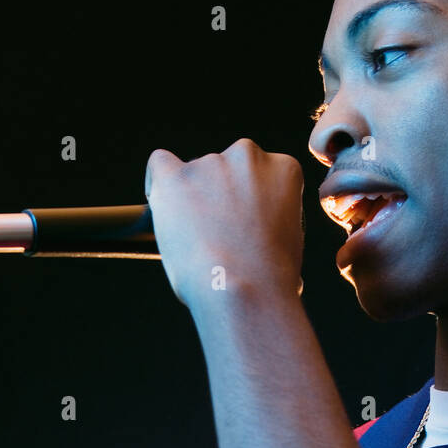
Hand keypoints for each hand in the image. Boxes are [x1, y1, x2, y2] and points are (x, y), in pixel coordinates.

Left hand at [144, 139, 303, 309]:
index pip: (263, 173)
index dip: (251, 201)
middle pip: (227, 169)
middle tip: (218, 236)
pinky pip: (159, 165)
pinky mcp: (174, 177)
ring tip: (196, 242)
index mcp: (282, 169)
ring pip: (195, 174)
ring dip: (193, 199)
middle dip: (221, 197)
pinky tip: (163, 207)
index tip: (244, 224)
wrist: (244, 291)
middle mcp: (247, 156)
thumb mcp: (289, 238)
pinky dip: (158, 184)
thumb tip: (249, 231)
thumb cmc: (270, 279)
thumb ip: (270, 218)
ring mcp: (209, 164)